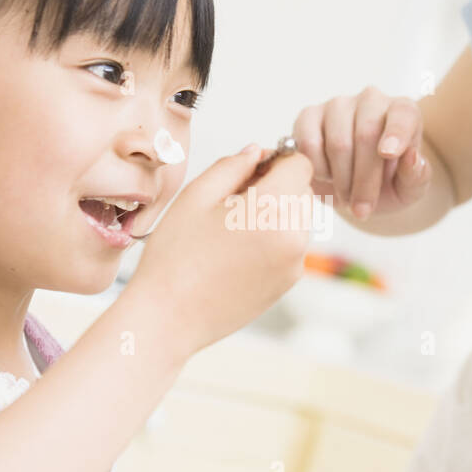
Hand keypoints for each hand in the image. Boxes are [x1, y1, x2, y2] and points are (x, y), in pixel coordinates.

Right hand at [126, 145, 313, 354]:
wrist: (168, 318)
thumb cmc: (175, 256)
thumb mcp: (196, 195)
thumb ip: (232, 166)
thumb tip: (256, 152)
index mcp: (273, 210)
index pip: (300, 165)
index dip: (276, 159)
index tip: (250, 169)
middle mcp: (294, 238)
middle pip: (303, 191)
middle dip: (277, 185)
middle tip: (233, 198)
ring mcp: (294, 265)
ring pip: (298, 219)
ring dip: (275, 213)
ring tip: (232, 228)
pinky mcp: (287, 284)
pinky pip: (290, 245)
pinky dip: (272, 238)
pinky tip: (236, 250)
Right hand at [294, 87, 431, 218]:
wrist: (355, 187)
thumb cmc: (388, 184)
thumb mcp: (409, 189)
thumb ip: (416, 176)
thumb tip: (412, 158)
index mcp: (403, 112)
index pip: (403, 114)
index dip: (396, 133)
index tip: (388, 154)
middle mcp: (371, 101)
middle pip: (366, 134)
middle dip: (364, 179)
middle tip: (363, 210)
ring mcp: (338, 106)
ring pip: (337, 142)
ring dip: (342, 180)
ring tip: (347, 197)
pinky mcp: (308, 116)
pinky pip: (309, 144)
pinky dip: (317, 170)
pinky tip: (328, 177)